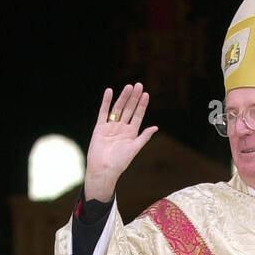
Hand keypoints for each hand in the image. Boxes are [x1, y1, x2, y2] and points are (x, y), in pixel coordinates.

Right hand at [83, 83, 157, 201]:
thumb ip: (144, 137)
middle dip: (134, 98)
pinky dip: (106, 102)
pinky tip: (109, 91)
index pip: (138, 116)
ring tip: (129, 86)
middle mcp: (121, 128)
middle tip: (138, 85)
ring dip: (123, 98)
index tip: (146, 94)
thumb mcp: (134, 148)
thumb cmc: (120, 162)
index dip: (142, 105)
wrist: (103, 169)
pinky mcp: (100, 128)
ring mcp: (110, 127)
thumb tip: (155, 127)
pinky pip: (103, 112)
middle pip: (129, 109)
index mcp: (131, 133)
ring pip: (118, 109)